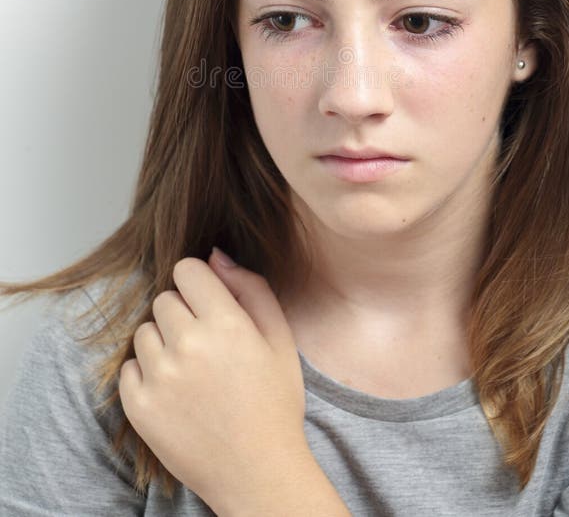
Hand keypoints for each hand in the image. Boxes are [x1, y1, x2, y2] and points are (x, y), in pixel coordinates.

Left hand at [118, 251, 307, 511]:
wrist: (258, 472)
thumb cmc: (273, 403)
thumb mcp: (280, 338)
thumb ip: (251, 288)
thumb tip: (216, 256)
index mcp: (226, 323)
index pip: (187, 270)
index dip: (199, 282)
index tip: (208, 301)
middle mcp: (188, 345)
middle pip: (165, 299)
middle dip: (183, 313)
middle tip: (205, 344)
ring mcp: (160, 377)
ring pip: (145, 331)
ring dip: (163, 343)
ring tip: (190, 370)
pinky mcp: (139, 407)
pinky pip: (129, 368)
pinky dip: (147, 375)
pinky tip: (175, 392)